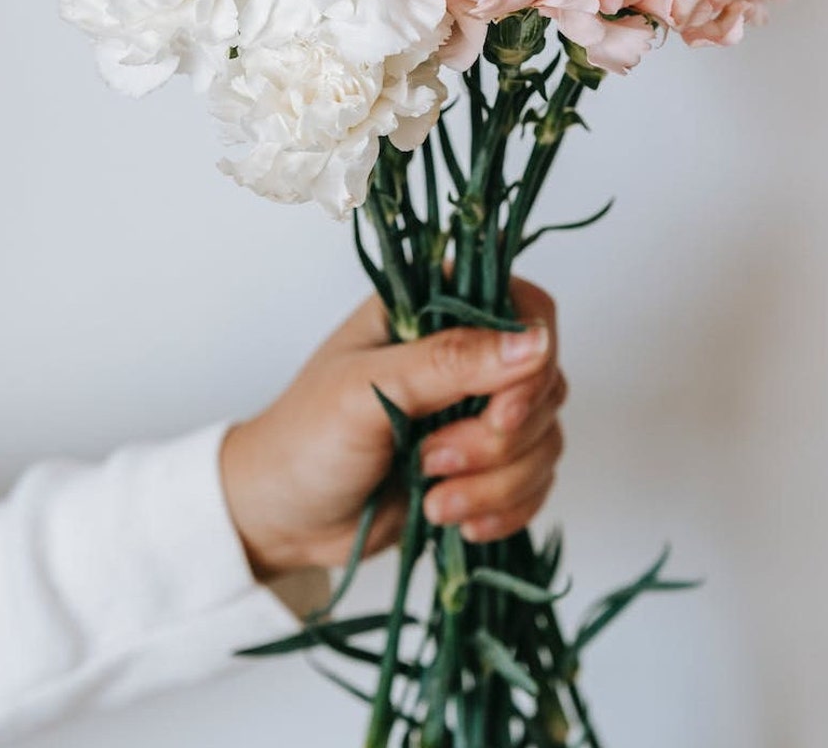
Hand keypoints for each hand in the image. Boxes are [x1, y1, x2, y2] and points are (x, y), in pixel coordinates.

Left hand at [220, 278, 565, 581]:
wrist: (281, 518)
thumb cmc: (305, 438)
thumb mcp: (368, 392)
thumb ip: (449, 361)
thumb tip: (535, 341)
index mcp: (433, 307)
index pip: (527, 308)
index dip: (531, 362)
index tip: (499, 411)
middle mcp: (466, 351)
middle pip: (545, 381)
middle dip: (499, 439)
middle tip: (431, 460)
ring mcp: (477, 408)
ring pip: (544, 438)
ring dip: (495, 483)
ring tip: (431, 499)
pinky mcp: (485, 464)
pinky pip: (536, 482)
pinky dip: (504, 509)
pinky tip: (456, 520)